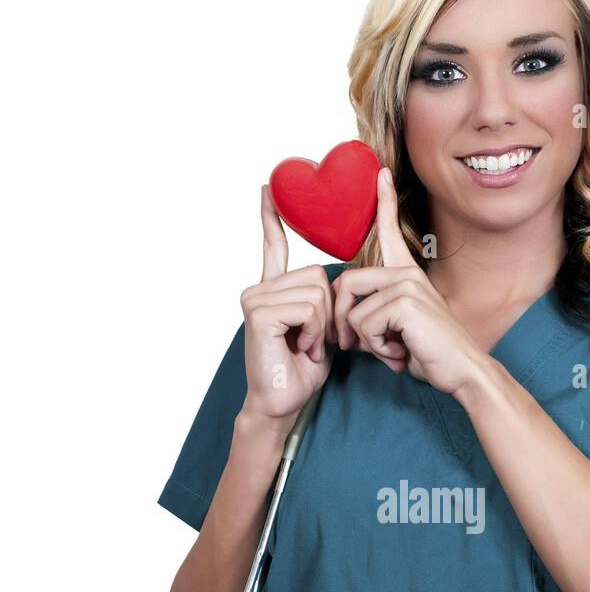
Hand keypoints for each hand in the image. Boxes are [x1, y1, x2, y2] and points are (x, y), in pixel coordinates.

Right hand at [238, 185, 335, 427]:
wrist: (282, 402)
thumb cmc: (301, 370)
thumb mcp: (320, 329)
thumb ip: (322, 303)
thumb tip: (333, 282)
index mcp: (272, 289)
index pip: (274, 246)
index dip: (272, 218)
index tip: (266, 189)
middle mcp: (259, 288)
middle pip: (318, 276)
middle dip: (328, 312)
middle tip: (312, 340)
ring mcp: (255, 298)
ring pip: (316, 292)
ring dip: (322, 326)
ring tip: (304, 346)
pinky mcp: (259, 312)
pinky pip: (307, 307)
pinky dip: (313, 332)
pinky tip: (299, 347)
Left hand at [331, 168, 486, 394]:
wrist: (464, 371)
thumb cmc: (432, 355)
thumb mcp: (397, 332)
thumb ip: (373, 319)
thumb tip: (344, 323)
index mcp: (408, 274)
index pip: (391, 232)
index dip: (384, 202)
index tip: (380, 173)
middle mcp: (406, 273)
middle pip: (346, 283)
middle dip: (341, 320)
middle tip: (354, 346)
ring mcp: (406, 284)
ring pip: (353, 310)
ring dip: (364, 341)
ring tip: (391, 351)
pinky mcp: (405, 301)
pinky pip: (363, 323)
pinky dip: (375, 348)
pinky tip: (399, 353)